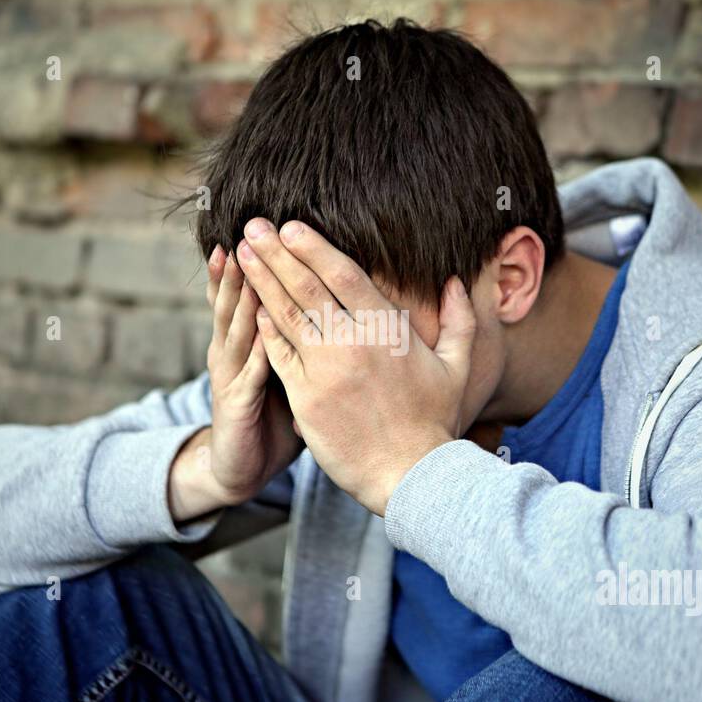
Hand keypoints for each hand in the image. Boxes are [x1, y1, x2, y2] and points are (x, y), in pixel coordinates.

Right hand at [168, 244, 301, 521]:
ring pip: (236, 327)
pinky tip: (260, 324)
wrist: (240, 465)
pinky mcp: (236, 404)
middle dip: (248, 263)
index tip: (276, 227)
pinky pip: (248, 370)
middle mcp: (236, 351)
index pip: (255, 291)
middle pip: (239, 299)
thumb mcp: (289, 372)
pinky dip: (254, 346)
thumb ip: (303, 338)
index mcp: (251, 340)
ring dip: (239, 294)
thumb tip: (334, 305)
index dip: (264, 261)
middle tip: (252, 227)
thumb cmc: (271, 417)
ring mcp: (232, 376)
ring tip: (241, 259)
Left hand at [235, 219, 474, 515]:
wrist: (409, 476)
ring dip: (261, 281)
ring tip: (242, 253)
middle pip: (306, 287)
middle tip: (253, 225)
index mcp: (386, 330)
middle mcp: (351, 343)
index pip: (342, 274)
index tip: (290, 227)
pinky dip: (263, 328)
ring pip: (285, 315)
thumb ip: (459, 321)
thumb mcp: (457, 368)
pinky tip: (250, 306)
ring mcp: (323, 371)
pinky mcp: (304, 398)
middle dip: (276, 253)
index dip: (313, 247)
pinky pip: (278, 355)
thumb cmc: (434, 422)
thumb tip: (455, 281)